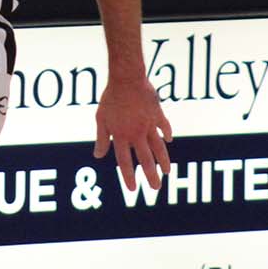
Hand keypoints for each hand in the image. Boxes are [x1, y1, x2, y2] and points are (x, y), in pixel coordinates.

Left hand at [93, 74, 171, 190]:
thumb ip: (101, 138)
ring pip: (158, 148)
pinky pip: (165, 127)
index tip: (132, 189)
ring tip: (167, 173)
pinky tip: (169, 140)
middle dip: (151, 176)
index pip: (124, 161)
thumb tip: (98, 156)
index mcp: (121, 136)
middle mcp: (136, 134)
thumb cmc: (111, 98)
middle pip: (145, 159)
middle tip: (156, 189)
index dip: (128, 176)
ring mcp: (149, 125)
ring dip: (163, 161)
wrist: (127, 80)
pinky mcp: (158, 115)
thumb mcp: (101, 119)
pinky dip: (167, 134)